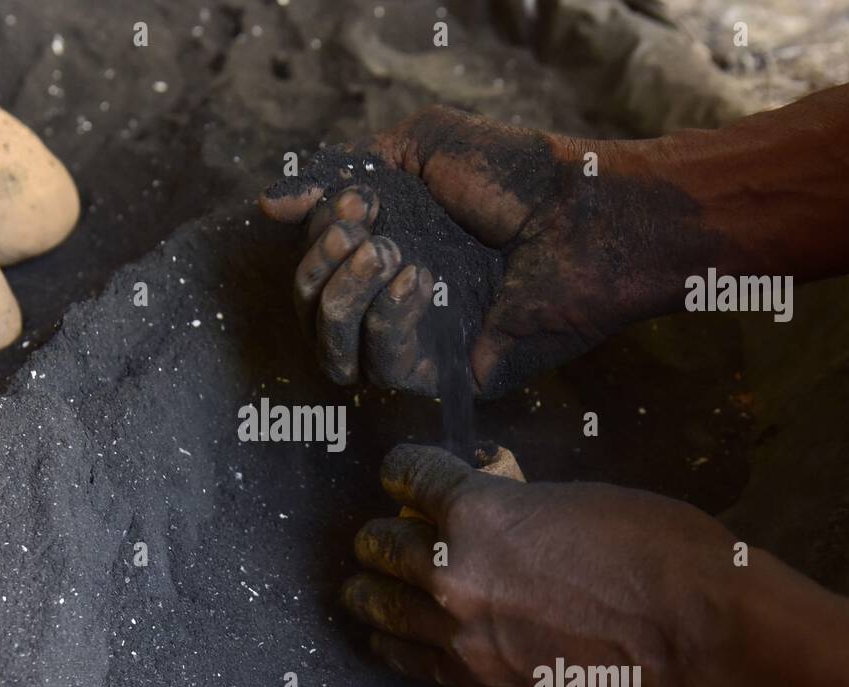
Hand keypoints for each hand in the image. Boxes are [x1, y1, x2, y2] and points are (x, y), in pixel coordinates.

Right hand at [261, 106, 716, 396]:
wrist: (579, 215)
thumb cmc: (512, 176)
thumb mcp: (416, 147)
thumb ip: (339, 174)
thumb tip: (269, 205)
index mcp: (383, 254)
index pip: (312, 272)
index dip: (314, 241)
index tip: (355, 202)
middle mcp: (392, 304)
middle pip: (310, 317)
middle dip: (320, 271)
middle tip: (368, 233)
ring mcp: (418, 344)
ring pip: (334, 354)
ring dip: (345, 297)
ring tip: (393, 255)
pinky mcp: (445, 377)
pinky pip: (384, 367)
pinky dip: (390, 318)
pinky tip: (423, 281)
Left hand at [340, 444, 739, 686]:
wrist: (702, 643)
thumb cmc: (661, 554)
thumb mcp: (578, 500)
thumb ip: (516, 505)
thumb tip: (491, 505)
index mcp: (476, 512)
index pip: (407, 477)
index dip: (406, 471)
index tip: (408, 476)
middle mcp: (451, 574)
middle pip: (377, 546)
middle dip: (383, 534)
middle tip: (392, 535)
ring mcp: (461, 637)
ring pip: (378, 606)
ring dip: (374, 589)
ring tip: (371, 585)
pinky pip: (409, 660)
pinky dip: (395, 643)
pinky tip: (392, 638)